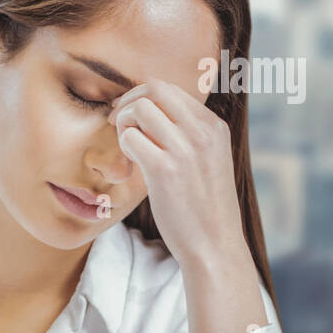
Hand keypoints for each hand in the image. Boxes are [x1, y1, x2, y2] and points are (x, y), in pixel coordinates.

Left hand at [107, 79, 245, 268]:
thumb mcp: (206, 161)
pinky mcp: (166, 170)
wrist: (214, 245)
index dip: (142, 98)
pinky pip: (131, 138)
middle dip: (129, 101)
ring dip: (124, 123)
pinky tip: (129, 166)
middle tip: (118, 124)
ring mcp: (186, 149)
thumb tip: (150, 117)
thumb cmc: (203, 207)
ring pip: (140, 109)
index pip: (171, 90)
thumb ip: (187, 137)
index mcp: (214, 127)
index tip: (129, 117)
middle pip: (155, 88)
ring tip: (128, 148)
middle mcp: (203, 132)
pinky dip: (123, 146)